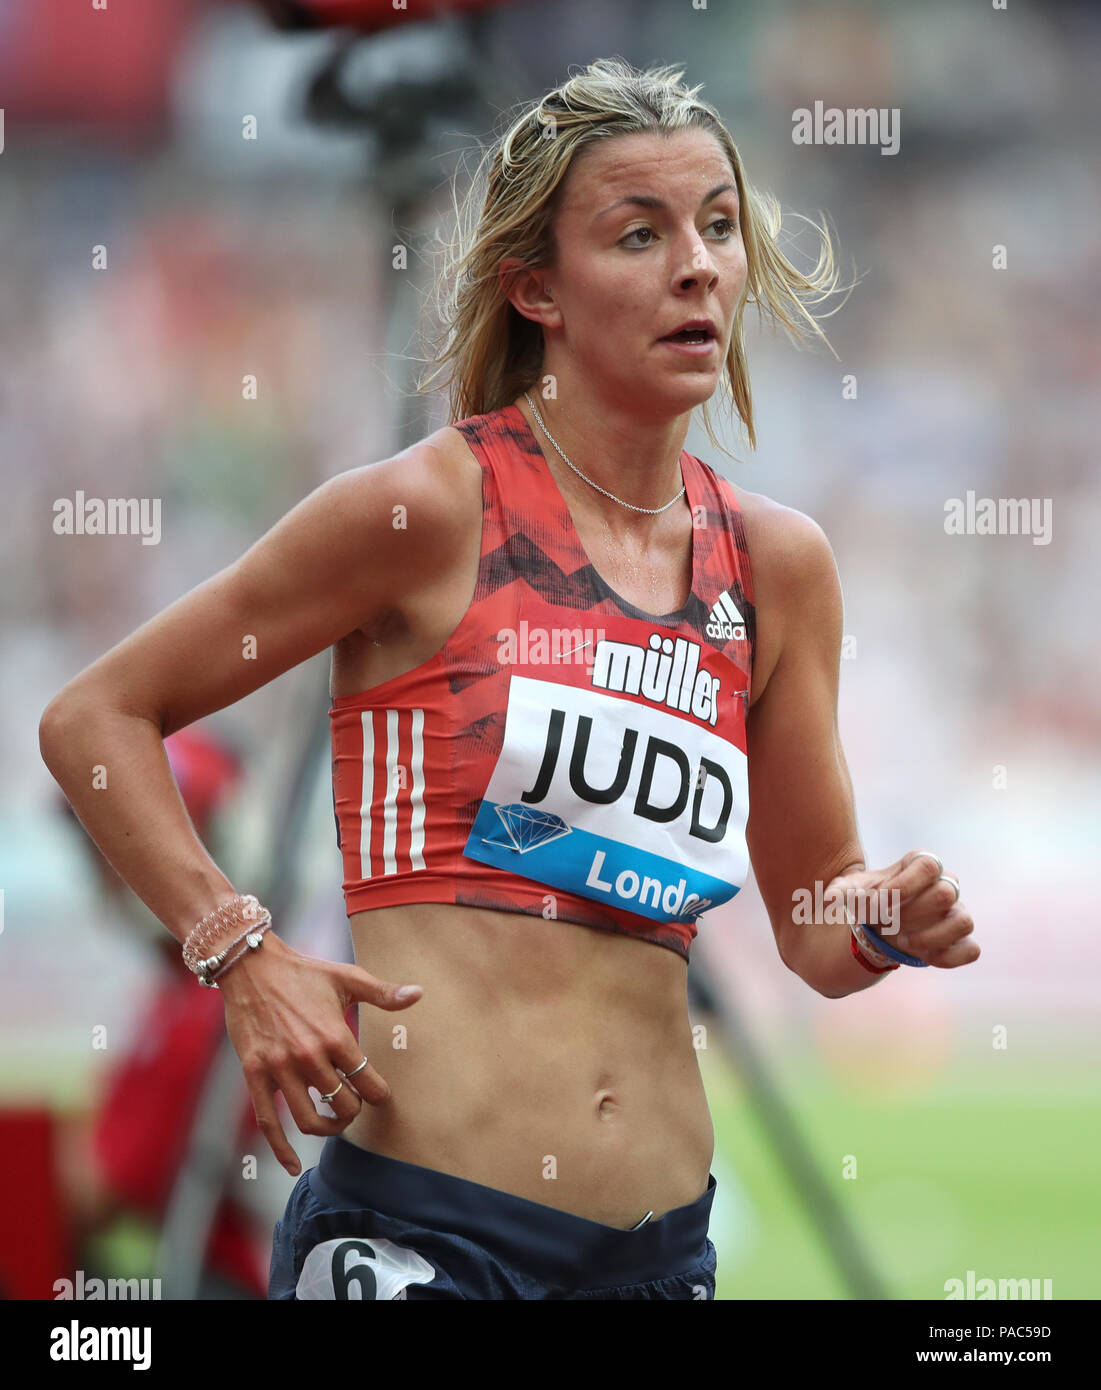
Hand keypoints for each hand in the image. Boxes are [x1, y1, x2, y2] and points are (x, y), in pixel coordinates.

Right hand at [217, 931, 422, 1174]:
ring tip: (334, 1123)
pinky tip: (293, 1166)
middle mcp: (308, 1056)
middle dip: (354, 1111)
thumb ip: (383, 993)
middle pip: (341, 1105)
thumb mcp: (347, 978)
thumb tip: (419, 994)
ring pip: (309, 1120)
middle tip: (356, 1104)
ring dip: (327, 1130)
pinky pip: (268, 1122)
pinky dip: (281, 1150)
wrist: (252, 966)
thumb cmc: (304, 972)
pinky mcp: (254, 1074)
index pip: (367, 1082)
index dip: (378, 1094)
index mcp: (334, 1035)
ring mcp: (279, 1068)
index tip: (380, 1094)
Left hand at [826, 849, 977, 968]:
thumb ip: (840, 891)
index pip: (929, 866)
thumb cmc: (868, 900)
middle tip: (887, 923)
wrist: (878, 925)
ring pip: (963, 922)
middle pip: (947, 893)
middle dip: (912, 912)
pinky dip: (948, 958)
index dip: (903, 886)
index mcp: (922, 866)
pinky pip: (971, 950)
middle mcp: (945, 886)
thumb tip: (828, 898)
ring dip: (932, 936)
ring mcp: (956, 914)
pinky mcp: (960, 941)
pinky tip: (923, 958)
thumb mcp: (850, 891)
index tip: (877, 904)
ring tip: (902, 943)